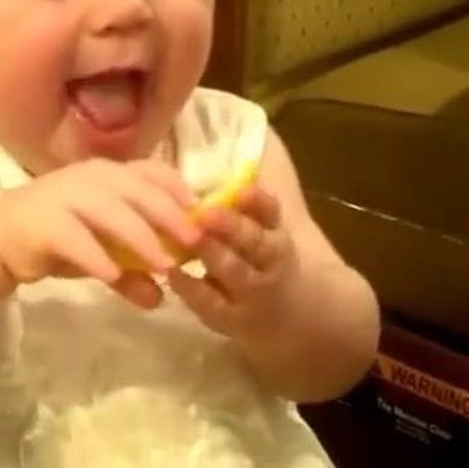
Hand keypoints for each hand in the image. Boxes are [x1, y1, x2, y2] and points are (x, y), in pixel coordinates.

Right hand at [0, 159, 200, 308]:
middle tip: (194, 243)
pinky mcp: (45, 222)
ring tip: (163, 266)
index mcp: (111, 174)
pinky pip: (75, 238)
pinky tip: (112, 276)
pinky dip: (96, 256)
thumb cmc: (62, 235)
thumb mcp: (103, 251)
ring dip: (140, 237)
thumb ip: (132, 270)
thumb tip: (161, 298)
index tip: (201, 214)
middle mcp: (92, 178)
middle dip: (170, 216)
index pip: (153, 171)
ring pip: (110, 211)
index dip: (180, 190)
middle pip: (138, 190)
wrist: (3, 232)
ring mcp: (66, 196)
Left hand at [167, 186, 296, 336]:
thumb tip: (202, 148)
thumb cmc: (265, 262)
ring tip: (189, 241)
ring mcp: (253, 292)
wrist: (295, 319)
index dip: (258, 200)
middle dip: (232, 227)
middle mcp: (269, 261)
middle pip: (256, 242)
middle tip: (205, 213)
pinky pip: (213, 304)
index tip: (243, 188)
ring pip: (236, 272)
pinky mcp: (232, 318)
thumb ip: (239, 204)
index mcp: (275, 232)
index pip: (271, 212)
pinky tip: (173, 276)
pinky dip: (193, 290)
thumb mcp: (263, 231)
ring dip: (213, 256)